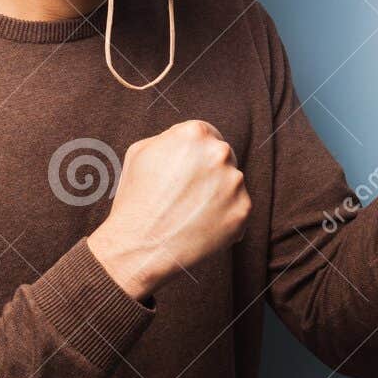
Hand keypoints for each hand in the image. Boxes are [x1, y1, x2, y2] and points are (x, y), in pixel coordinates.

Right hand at [87, 120, 250, 300]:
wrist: (138, 245)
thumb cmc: (135, 198)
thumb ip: (170, 138)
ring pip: (231, 184)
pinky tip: (200, 226)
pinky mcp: (243, 211)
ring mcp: (235, 182)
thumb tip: (186, 142)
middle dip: (209, 173)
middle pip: (223, 158)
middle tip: (187, 195)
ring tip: (190, 213)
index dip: (196, 155)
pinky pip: (238, 210)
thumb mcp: (140, 151)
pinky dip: (224, 218)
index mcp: (195, 133)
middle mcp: (220, 152)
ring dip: (218, 195)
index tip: (187, 171)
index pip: (208, 136)